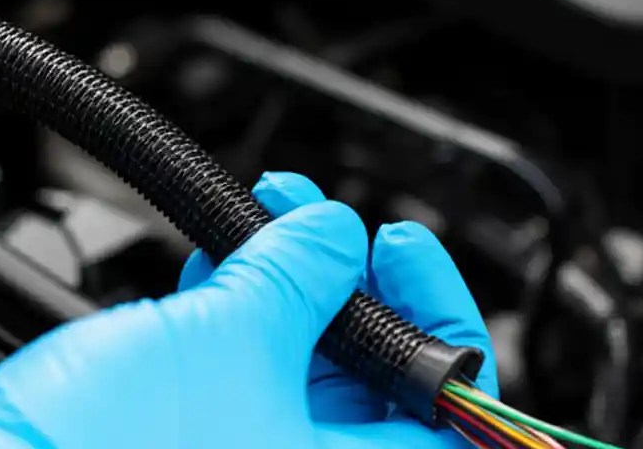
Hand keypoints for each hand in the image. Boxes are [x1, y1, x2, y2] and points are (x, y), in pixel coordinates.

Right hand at [0, 171, 497, 447]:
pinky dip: (236, 315)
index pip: (452, 417)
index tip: (400, 249)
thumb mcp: (233, 332)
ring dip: (288, 285)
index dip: (440, 317)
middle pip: (375, 385)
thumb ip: (301, 271)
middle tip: (327, 221)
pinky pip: (239, 378)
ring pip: (300, 374)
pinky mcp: (189, 447)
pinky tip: (218, 262)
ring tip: (267, 216)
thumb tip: (336, 232)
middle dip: (350, 282)